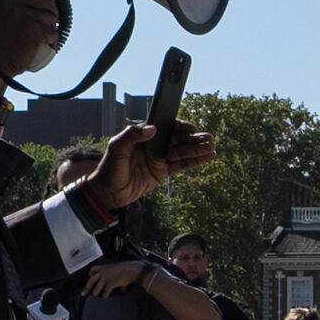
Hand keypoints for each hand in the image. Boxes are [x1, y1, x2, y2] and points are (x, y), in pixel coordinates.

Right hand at [0, 0, 73, 86]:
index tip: (41, 7)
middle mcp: (10, 1)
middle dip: (50, 12)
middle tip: (44, 24)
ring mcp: (22, 14)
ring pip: (53, 16)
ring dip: (51, 27)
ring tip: (40, 36)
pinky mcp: (34, 29)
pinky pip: (54, 33)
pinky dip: (53, 42)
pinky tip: (45, 45)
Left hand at [81, 255, 150, 295]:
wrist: (131, 269)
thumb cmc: (126, 270)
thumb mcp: (118, 271)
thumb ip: (117, 279)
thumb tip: (122, 290)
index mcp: (104, 268)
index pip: (92, 270)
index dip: (90, 275)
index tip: (89, 278)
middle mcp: (103, 272)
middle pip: (91, 280)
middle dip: (87, 288)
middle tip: (84, 293)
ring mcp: (106, 278)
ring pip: (96, 288)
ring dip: (95, 293)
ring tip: (95, 296)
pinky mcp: (111, 283)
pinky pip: (105, 291)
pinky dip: (105, 295)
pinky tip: (106, 297)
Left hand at [85, 118, 212, 213]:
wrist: (107, 193)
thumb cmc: (108, 169)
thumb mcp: (116, 149)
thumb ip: (132, 136)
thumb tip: (153, 129)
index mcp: (143, 137)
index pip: (165, 128)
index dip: (179, 127)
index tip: (191, 128)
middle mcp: (153, 146)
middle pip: (177, 140)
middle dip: (194, 139)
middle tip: (209, 138)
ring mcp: (159, 159)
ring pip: (182, 152)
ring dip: (198, 150)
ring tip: (212, 147)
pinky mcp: (162, 172)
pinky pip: (181, 165)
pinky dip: (195, 162)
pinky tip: (207, 157)